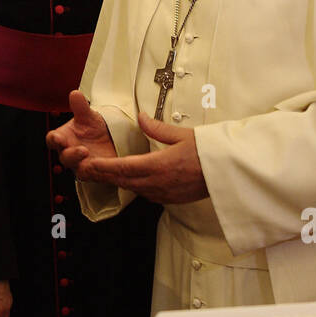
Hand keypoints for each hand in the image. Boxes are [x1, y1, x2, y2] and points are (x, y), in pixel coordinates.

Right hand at [45, 90, 117, 174]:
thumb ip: (80, 106)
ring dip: (79, 160)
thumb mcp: (89, 116)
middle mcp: (68, 151)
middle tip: (81, 149)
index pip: (52, 139)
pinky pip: (88, 174)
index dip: (54, 139)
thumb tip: (75, 93)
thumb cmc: (94, 128)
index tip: (58, 138)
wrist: (111, 138)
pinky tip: (98, 164)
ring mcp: (79, 163)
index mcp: (63, 137)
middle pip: (63, 156)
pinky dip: (92, 169)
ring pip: (74, 166)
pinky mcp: (90, 171)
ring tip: (87, 152)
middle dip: (70, 153)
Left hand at [74, 111, 208, 204]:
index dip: (102, 167)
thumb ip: (157, 128)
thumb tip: (140, 117)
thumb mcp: (182, 135)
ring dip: (118, 181)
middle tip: (86, 170)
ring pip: (133, 188)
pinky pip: (146, 194)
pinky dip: (134, 186)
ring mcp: (164, 194)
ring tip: (103, 174)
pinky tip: (130, 180)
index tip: (88, 164)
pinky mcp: (171, 199)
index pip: (122, 167)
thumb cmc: (209, 153)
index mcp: (158, 166)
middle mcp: (158, 183)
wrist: (229, 175)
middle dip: (103, 175)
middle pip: (123, 181)